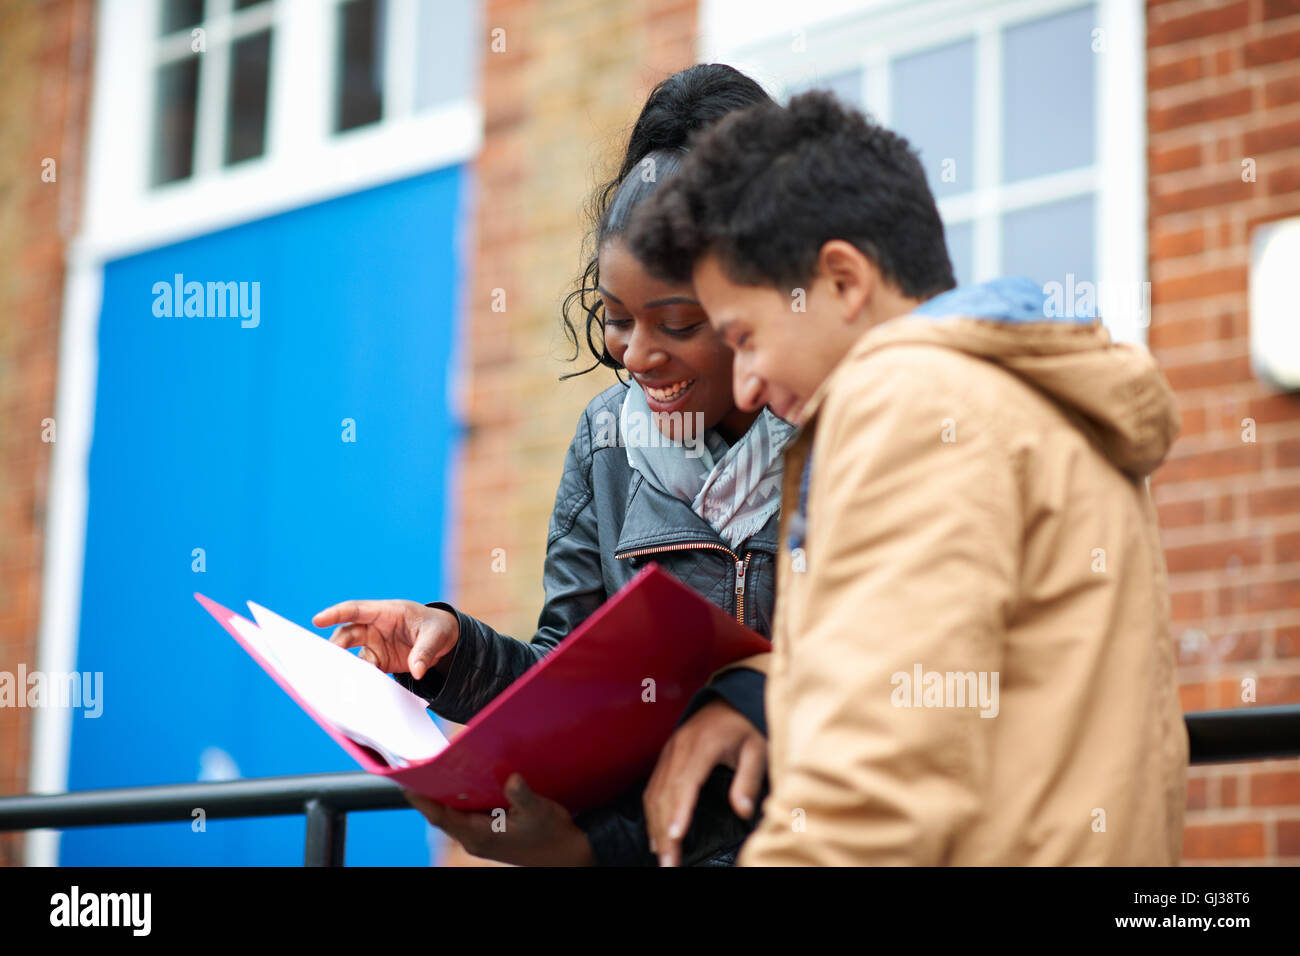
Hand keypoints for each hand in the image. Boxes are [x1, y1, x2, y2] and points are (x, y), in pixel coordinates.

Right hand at [312, 599, 457, 679]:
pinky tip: (354, 689)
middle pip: (347, 634)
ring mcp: (374, 644)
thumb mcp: (437, 636)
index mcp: (387, 612)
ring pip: (351, 654)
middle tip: (326, 660)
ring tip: (336, 679)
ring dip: (343, 665)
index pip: (356, 610)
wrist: (444, 641)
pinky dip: (358, 678)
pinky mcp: (378, 661)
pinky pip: (363, 669)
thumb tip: (417, 670)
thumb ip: (425, 651)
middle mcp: (375, 627)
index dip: (336, 613)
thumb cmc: (438, 628)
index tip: (317, 620)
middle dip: (335, 646)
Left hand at [405, 774, 593, 865]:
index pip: (441, 816)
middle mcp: (474, 839)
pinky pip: (463, 817)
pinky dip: (457, 801)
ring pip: (451, 816)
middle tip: (416, 768)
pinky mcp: (487, 835)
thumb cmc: (552, 835)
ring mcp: (479, 838)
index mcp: (480, 835)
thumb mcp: (539, 811)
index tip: (407, 783)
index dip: (422, 800)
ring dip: (442, 797)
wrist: (567, 855)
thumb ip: (522, 795)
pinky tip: (460, 785)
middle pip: (441, 815)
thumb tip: (510, 778)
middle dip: (427, 794)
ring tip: (432, 771)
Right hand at [643, 698, 765, 866]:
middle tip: (669, 862)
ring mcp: (670, 750)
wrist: (733, 698)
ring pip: (654, 792)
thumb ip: (749, 779)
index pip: (686, 782)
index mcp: (702, 744)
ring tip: (662, 856)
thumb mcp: (758, 748)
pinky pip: (653, 787)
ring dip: (655, 826)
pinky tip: (656, 834)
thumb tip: (743, 811)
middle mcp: (679, 747)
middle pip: (666, 793)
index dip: (679, 811)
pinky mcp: (667, 755)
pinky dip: (652, 813)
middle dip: (665, 831)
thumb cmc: (747, 724)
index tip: (675, 836)